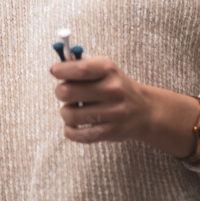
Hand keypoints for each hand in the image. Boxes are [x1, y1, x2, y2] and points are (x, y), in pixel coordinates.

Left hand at [50, 56, 199, 156]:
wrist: (144, 110)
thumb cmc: (115, 86)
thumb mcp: (103, 68)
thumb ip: (79, 65)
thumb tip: (55, 68)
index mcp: (108, 70)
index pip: (79, 69)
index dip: (61, 70)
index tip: (55, 71)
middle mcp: (112, 90)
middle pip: (68, 92)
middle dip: (60, 92)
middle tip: (65, 93)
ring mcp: (113, 112)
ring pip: (70, 115)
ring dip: (65, 112)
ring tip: (72, 109)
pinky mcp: (111, 132)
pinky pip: (79, 135)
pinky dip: (70, 131)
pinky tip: (73, 126)